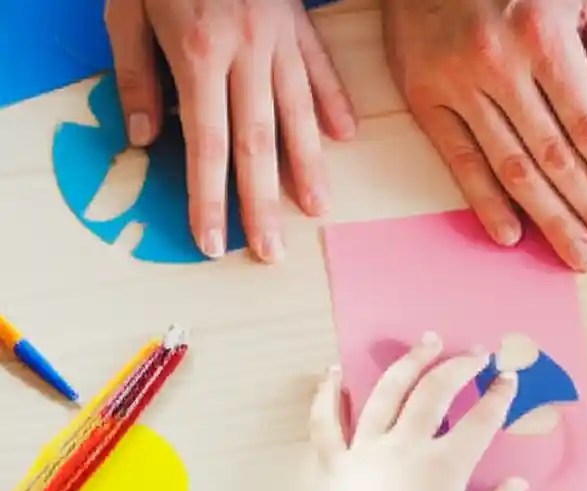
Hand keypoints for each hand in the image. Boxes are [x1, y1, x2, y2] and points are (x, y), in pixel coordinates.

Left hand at [105, 0, 356, 261]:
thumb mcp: (124, 9)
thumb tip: (146, 140)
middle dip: (264, 205)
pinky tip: (344, 139)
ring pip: (298, 115)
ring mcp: (281, 39)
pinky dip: (334, 104)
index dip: (210, 199)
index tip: (214, 243)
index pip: (207, 145)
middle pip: (259, 145)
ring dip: (308, 169)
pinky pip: (322, 70)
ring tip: (317, 211)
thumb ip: (136, 76)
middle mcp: (248, 55)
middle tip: (271, 253)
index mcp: (199, 54)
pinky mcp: (300, 22)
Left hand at [308, 332, 526, 490]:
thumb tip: (519, 485)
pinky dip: (328, 393)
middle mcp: (407, 443)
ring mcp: (367, 447)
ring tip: (426, 342)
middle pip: (435, 391)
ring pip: (388, 392)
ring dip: (410, 362)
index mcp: (444, 463)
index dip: (498, 396)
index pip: (480, 420)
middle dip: (459, 366)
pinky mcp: (335, 460)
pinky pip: (327, 420)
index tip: (508, 378)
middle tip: (474, 352)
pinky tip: (333, 371)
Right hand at [384, 0, 586, 271]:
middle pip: (556, 159)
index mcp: (544, 37)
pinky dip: (484, 202)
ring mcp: (456, 83)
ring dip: (550, 220)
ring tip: (580, 256)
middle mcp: (499, 65)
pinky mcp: (422, 94)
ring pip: (512, 168)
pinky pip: (458, 160)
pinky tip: (513, 236)